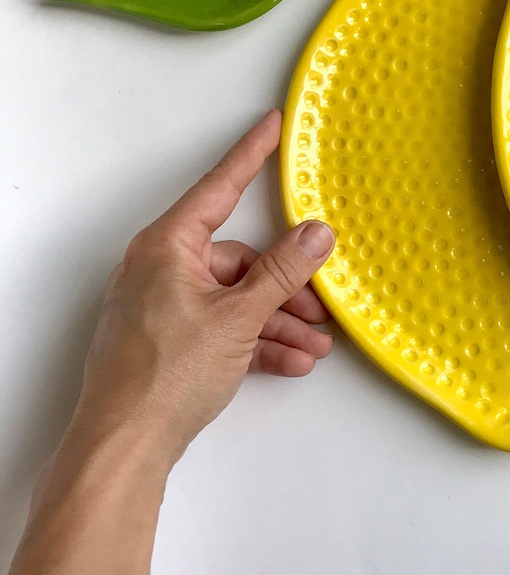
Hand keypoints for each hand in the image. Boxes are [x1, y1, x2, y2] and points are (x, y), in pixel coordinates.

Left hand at [67, 109, 334, 466]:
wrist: (123, 448)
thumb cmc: (164, 376)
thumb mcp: (239, 317)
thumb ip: (283, 271)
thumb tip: (316, 232)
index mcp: (168, 247)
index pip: (219, 187)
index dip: (251, 154)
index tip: (271, 126)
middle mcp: (160, 269)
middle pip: (238, 258)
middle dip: (285, 283)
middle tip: (322, 299)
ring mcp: (162, 306)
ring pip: (235, 298)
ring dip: (278, 319)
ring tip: (314, 343)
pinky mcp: (167, 339)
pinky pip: (222, 326)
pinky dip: (256, 340)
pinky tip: (291, 359)